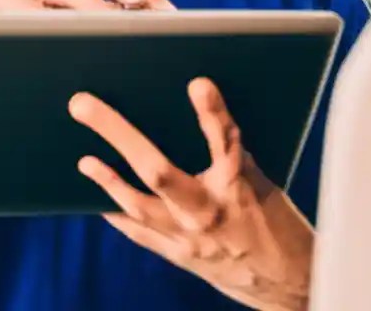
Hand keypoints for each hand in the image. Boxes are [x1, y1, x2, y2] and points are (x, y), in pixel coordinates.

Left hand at [70, 78, 314, 310]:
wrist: (287, 285)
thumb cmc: (279, 226)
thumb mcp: (263, 183)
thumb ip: (228, 154)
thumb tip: (195, 111)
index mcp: (240, 186)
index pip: (225, 141)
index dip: (213, 113)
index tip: (198, 84)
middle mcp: (210, 212)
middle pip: (158, 171)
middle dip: (117, 134)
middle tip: (83, 105)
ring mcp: (189, 239)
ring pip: (139, 205)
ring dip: (108, 180)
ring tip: (84, 160)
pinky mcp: (178, 256)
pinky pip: (139, 232)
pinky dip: (118, 212)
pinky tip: (97, 196)